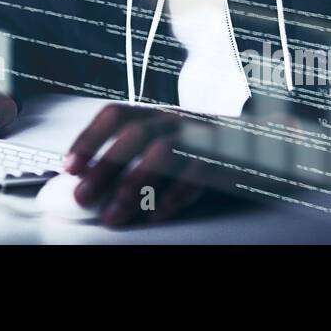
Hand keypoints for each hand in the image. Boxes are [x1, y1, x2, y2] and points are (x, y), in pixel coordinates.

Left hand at [63, 103, 211, 226]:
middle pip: (134, 134)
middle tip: (82, 196)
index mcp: (155, 115)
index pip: (116, 115)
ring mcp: (199, 135)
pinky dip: (172, 196)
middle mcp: (175, 120)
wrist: (261, 144)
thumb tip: (89, 181)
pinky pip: (195, 173)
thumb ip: (134, 158)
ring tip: (114, 214)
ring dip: (133, 185)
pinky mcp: (222, 156)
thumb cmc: (202, 150)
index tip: (69, 166)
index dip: (89, 138)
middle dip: (103, 166)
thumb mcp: (167, 144)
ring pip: (162, 151)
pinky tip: (155, 215)